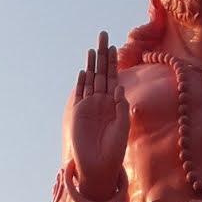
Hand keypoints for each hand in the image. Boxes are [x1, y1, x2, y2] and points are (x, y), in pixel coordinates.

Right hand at [65, 31, 129, 201]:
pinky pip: (80, 94)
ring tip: (93, 48)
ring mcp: (89, 106)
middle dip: (102, 54)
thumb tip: (119, 87)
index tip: (114, 46)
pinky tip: (85, 70)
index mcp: (114, 103)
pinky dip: (82, 82)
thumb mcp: (123, 128)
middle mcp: (102, 101)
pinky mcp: (78, 113)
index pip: (113, 77)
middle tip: (103, 35)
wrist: (98, 166)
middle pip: (102, 72)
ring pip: (91, 80)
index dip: (113, 61)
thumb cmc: (114, 150)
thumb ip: (122, 108)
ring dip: (92, 64)